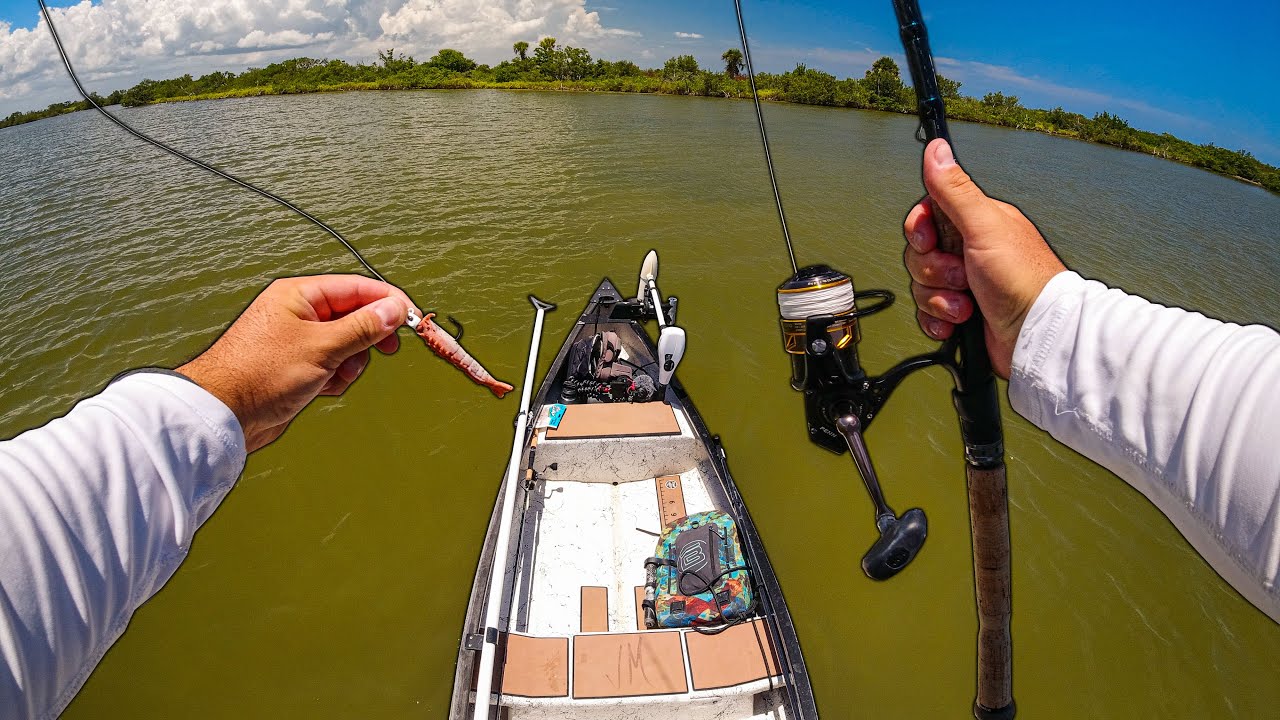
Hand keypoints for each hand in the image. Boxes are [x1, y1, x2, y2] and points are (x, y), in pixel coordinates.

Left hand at [177, 275, 417, 451]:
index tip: (411, 318)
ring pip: (347, 344)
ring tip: (338, 375)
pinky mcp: (298, 366)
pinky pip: (333, 365)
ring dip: (352, 362)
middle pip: (354, 315)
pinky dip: (336, 377)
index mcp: (299, 295)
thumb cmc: (259, 373)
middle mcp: (299, 313)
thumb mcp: (322, 347)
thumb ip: (362, 327)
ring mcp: (298, 341)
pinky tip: (323, 388)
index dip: (387, 302)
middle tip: (389, 349)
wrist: (223, 414)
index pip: (356, 288)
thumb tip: (393, 309)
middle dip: (370, 336)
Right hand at [903, 139, 1065, 377]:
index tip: (930, 241)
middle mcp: (969, 250)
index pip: (925, 216)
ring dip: (939, 300)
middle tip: (963, 277)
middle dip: (933, 271)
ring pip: (921, 284)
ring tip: (967, 307)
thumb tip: (936, 148)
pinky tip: (956, 324)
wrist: (1036, 335)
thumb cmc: (1021, 279)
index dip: (919, 231)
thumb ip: (955, 189)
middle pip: (918, 253)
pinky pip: (927, 312)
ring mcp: (964, 283)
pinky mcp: (960, 312)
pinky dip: (938, 321)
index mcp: (975, 223)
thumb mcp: (984, 226)